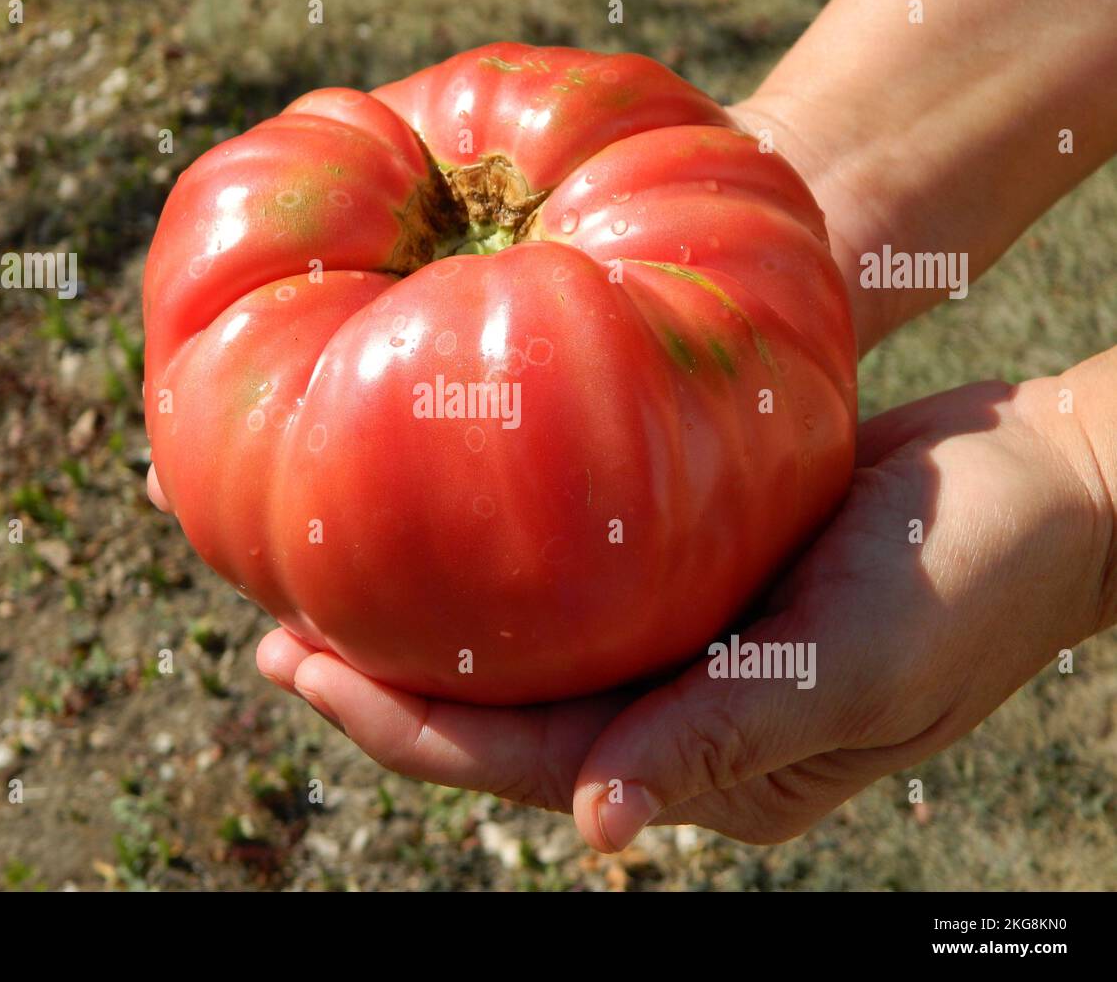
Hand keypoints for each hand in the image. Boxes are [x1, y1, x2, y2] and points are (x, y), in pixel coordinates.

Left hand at [239, 367, 1114, 850]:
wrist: (1044, 482)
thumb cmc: (973, 574)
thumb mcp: (858, 660)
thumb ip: (729, 739)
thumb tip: (603, 832)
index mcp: (708, 762)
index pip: (527, 764)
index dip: (406, 727)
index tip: (300, 669)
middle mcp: (680, 715)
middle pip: (505, 717)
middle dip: (387, 684)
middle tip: (275, 635)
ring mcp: (686, 647)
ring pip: (530, 650)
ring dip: (432, 622)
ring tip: (326, 584)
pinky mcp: (697, 577)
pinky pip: (577, 582)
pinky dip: (503, 560)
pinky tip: (448, 518)